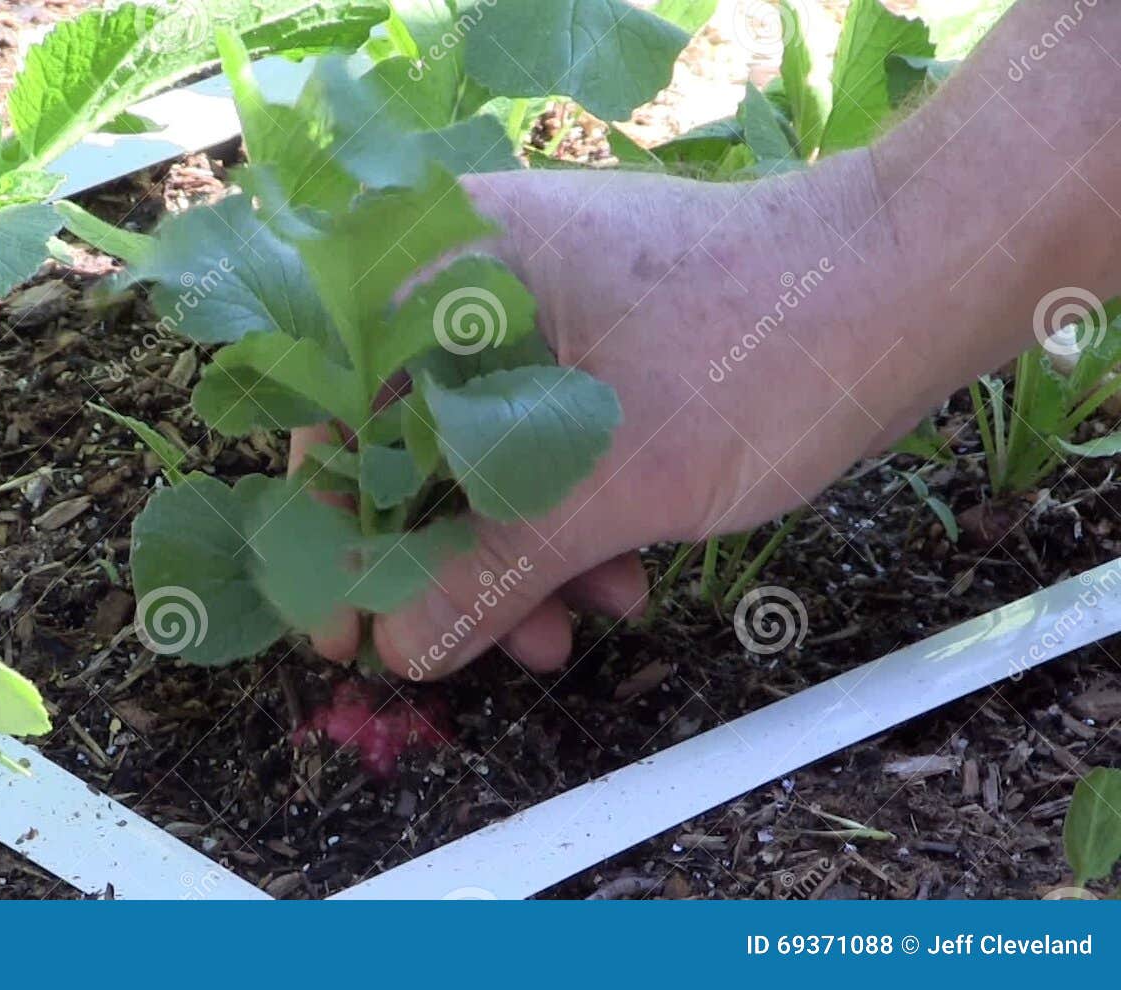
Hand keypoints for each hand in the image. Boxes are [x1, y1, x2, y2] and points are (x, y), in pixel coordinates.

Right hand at [292, 153, 930, 678]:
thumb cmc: (758, 346)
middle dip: (450, 564)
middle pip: (408, 448)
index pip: (339, 415)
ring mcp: (540, 314)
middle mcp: (477, 281)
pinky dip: (569, 523)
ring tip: (576, 627)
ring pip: (483, 460)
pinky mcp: (596, 352)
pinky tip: (622, 581)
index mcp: (444, 269)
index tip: (349, 633)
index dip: (334, 536)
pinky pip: (545, 450)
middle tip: (474, 649)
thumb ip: (487, 567)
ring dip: (519, 558)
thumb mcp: (604, 479)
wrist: (914, 285)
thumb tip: (404, 649)